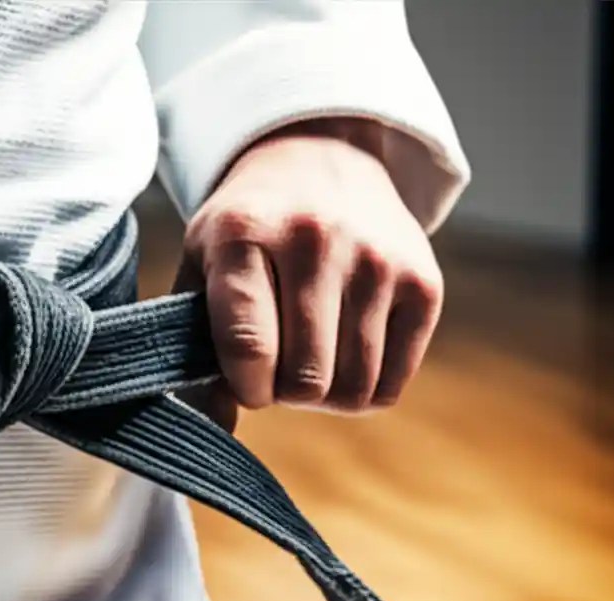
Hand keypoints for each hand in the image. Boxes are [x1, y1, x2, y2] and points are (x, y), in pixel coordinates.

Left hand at [177, 121, 443, 426]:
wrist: (319, 159)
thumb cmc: (248, 231)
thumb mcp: (202, 265)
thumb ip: (190, 343)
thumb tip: (211, 428)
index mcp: (244, 234)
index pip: (249, 347)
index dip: (246, 387)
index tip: (246, 381)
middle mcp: (315, 239)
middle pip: (305, 378)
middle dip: (284, 392)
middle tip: (277, 367)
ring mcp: (376, 260)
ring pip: (351, 389)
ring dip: (324, 396)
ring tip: (308, 360)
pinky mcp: (423, 282)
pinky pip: (390, 385)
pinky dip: (364, 390)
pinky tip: (344, 355)